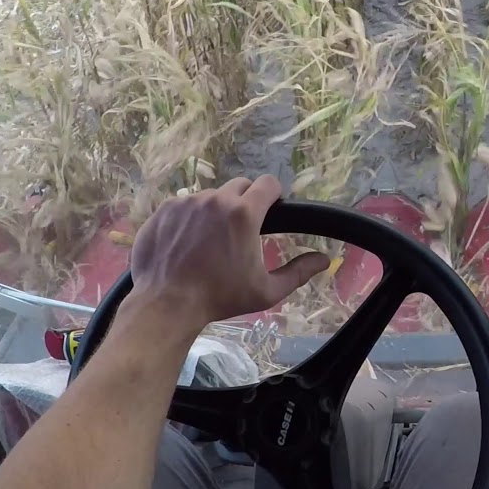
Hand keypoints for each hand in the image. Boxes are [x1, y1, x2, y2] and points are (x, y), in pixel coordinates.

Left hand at [127, 175, 329, 332]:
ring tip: (211, 240)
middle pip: (240, 185)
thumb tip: (324, 260)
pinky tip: (187, 243)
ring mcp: (186, 202)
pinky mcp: (164, 210)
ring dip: (217, 210)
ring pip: (211, 196)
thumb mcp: (266, 291)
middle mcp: (215, 200)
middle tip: (243, 229)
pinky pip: (184, 205)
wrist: (166, 304)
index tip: (272, 209)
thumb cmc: (220, 298)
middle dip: (246, 201)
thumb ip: (299, 272)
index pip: (268, 183)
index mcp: (244, 214)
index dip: (274, 194)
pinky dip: (190, 218)